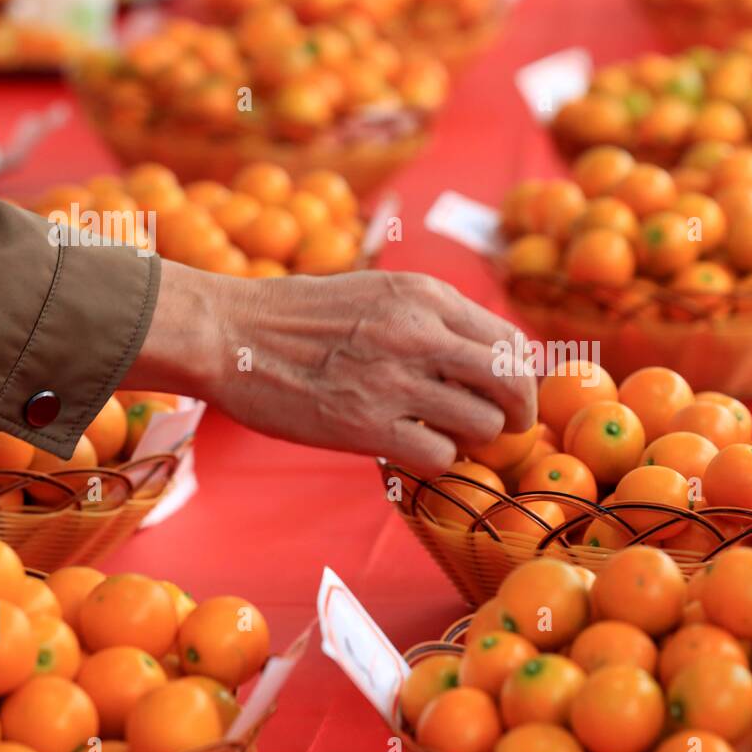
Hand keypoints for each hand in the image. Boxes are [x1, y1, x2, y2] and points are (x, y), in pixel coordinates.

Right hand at [124, 262, 536, 475]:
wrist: (230, 333)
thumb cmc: (303, 315)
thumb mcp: (378, 290)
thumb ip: (434, 316)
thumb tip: (492, 354)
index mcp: (425, 295)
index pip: (510, 341)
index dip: (522, 375)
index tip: (510, 393)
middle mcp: (418, 333)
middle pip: (513, 383)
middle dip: (519, 412)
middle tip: (506, 426)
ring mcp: (394, 381)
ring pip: (483, 424)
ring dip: (475, 439)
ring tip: (448, 435)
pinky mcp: (366, 426)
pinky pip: (440, 457)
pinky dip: (437, 460)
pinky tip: (414, 448)